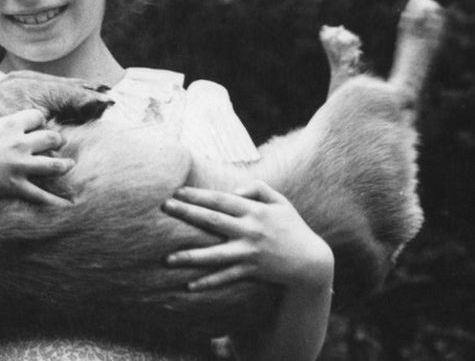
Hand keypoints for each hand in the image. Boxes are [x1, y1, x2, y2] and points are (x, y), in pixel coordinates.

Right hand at [0, 94, 74, 205]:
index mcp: (10, 124)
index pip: (38, 117)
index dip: (40, 120)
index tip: (38, 124)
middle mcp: (20, 144)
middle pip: (51, 138)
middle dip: (57, 140)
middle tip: (58, 142)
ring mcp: (19, 166)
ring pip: (53, 165)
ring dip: (64, 165)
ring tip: (70, 164)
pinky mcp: (15, 185)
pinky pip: (39, 195)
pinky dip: (54, 201)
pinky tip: (68, 204)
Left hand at [162, 182, 333, 291]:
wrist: (311, 261)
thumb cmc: (292, 227)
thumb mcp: (281, 201)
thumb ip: (258, 189)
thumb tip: (232, 191)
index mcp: (254, 210)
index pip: (220, 199)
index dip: (198, 194)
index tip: (177, 191)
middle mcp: (249, 230)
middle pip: (212, 220)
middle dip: (186, 213)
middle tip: (164, 207)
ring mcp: (249, 252)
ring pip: (215, 255)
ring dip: (190, 256)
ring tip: (167, 258)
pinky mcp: (251, 270)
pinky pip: (226, 277)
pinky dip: (208, 282)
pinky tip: (189, 286)